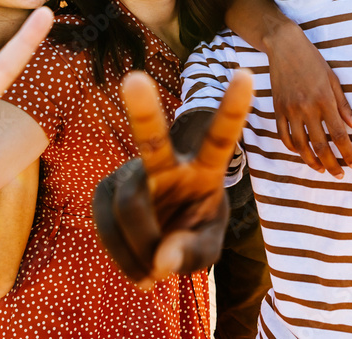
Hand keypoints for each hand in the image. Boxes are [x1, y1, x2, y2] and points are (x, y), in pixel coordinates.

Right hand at [93, 69, 252, 286]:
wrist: (162, 241)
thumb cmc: (194, 234)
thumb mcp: (207, 250)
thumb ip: (192, 254)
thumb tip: (160, 262)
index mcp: (205, 169)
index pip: (221, 137)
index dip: (233, 108)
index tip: (246, 74)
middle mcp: (167, 163)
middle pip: (153, 140)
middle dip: (144, 109)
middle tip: (134, 79)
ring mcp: (133, 174)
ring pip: (128, 205)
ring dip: (139, 248)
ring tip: (154, 277)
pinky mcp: (106, 191)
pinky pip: (105, 223)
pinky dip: (121, 255)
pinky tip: (138, 272)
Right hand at [268, 25, 351, 177]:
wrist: (284, 46)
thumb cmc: (312, 61)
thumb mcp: (333, 80)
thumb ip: (343, 105)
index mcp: (324, 100)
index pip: (338, 134)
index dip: (347, 153)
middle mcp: (306, 108)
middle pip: (320, 145)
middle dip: (331, 163)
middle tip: (339, 175)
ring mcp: (289, 109)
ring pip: (300, 145)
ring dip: (311, 161)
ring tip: (321, 168)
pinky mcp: (277, 109)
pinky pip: (284, 135)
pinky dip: (292, 147)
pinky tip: (301, 153)